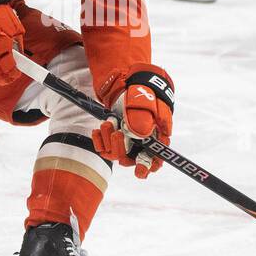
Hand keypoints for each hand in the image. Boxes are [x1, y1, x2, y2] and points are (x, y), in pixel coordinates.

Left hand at [92, 63, 174, 178]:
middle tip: (118, 132)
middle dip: (121, 147)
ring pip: (115, 154)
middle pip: (130, 159)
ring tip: (109, 122)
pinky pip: (103, 148)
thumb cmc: (144, 93)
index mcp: (156, 138)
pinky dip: (99, 139)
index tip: (140, 172)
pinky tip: (99, 128)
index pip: (154, 160)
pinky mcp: (112, 138)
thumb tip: (138, 134)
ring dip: (109, 139)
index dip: (147, 167)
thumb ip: (143, 118)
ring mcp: (126, 142)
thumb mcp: (146, 102)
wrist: (129, 83)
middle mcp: (141, 144)